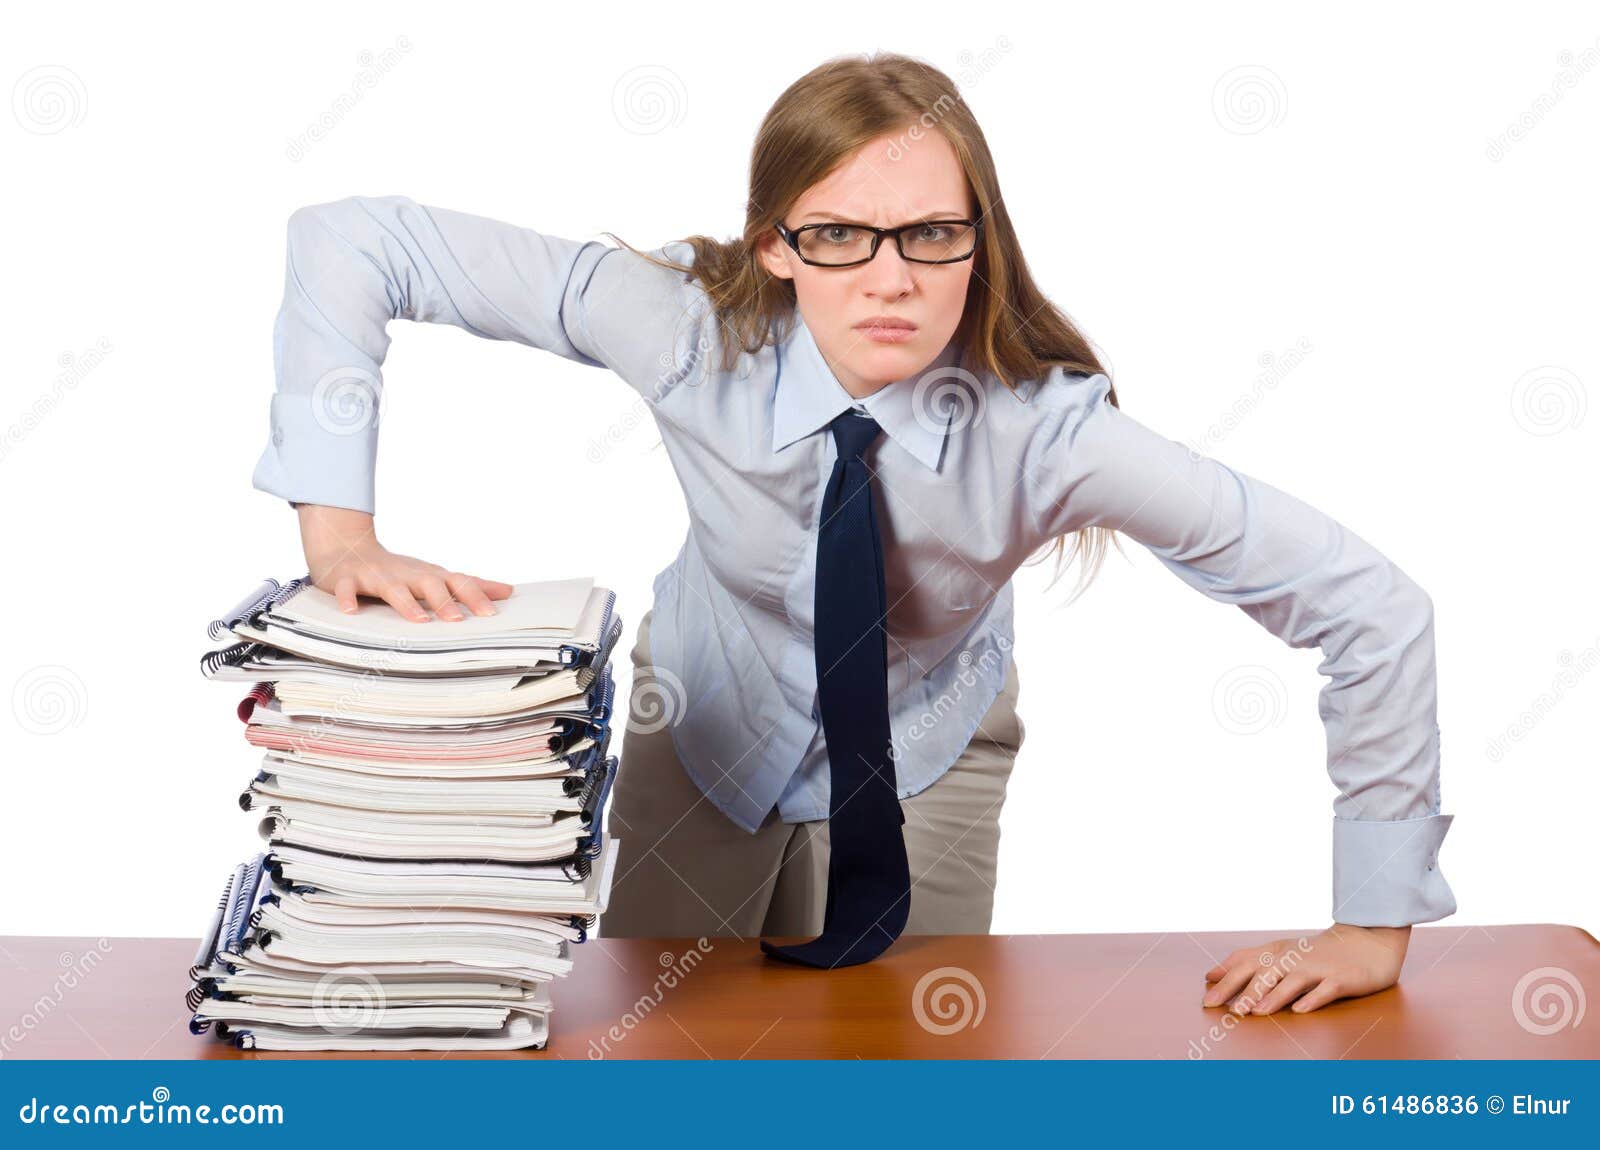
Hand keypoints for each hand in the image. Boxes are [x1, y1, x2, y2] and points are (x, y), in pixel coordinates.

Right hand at [294, 503, 513, 621]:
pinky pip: (346, 588)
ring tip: (420, 620)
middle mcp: (406, 573)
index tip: (492, 614)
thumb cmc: (399, 570)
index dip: (474, 596)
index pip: (456, 583)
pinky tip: (352, 611)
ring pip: (392, 588)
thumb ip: (469, 586)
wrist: (347, 546)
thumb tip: (508, 591)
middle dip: (444, 601)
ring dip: (406, 603)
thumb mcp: (434, 576)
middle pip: (428, 584)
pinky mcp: (347, 578)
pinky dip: (348, 598)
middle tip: (458, 620)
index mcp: (427, 575)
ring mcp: (376, 575)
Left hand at [1201, 923, 1411, 1015]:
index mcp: (1276, 953)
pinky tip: (1300, 1010)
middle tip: (1225, 1010)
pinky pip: (1325, 990)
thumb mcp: (1278, 953)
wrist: (1366, 941)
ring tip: (1255, 1012)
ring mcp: (1317, 969)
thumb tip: (1210, 975)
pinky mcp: (1340, 979)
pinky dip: (1312, 998)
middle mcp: (1293, 959)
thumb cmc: (1316, 952)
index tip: (1206, 999)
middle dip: (1243, 991)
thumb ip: (1245, 963)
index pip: (1245, 964)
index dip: (1225, 980)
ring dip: (1272, 997)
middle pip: (1264, 974)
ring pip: (1291, 982)